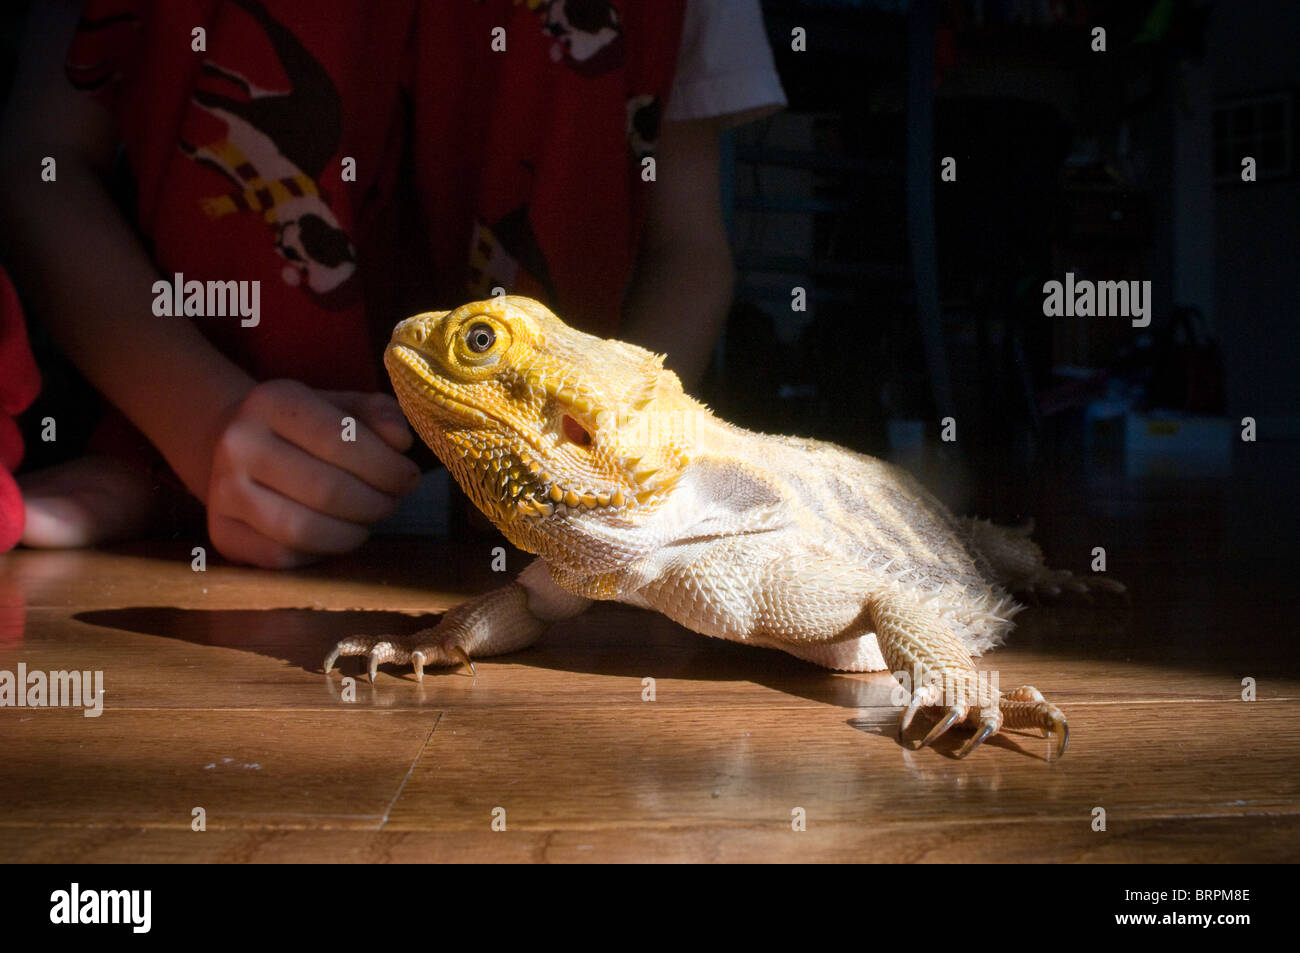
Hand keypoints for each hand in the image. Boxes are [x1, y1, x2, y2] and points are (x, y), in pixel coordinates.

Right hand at [206, 379, 419, 567]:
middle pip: (327, 491)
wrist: (239, 445)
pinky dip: (322, 551)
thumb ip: (381, 415)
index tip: (409, 477)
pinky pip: (284, 556)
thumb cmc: (308, 427)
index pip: (340, 441)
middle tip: (393, 501)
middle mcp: (238, 444)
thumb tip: (401, 441)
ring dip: (353, 532)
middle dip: (376, 503)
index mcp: (272, 401)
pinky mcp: (222, 532)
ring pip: (304, 530)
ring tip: (368, 519)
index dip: (386, 467)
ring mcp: (223, 491)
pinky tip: (335, 533)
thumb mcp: (346, 406)